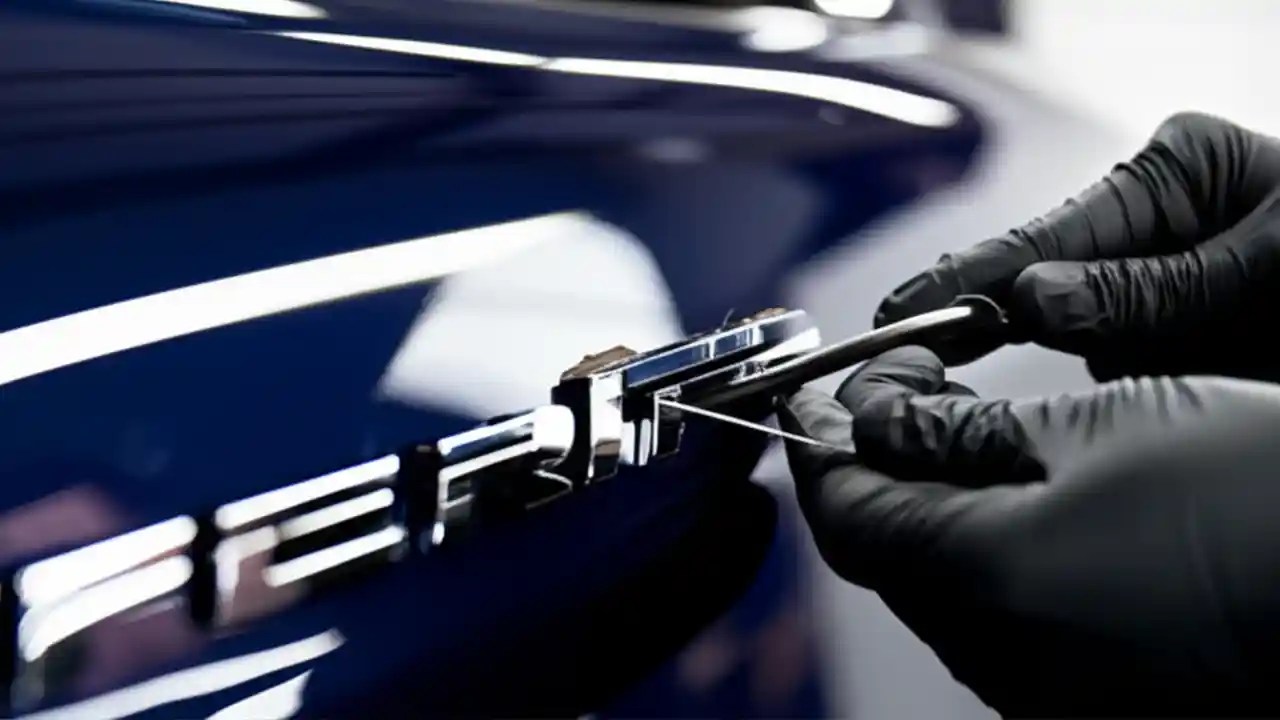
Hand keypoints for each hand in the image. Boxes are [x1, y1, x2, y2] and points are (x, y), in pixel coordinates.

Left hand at [777, 346, 1279, 716]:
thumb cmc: (1249, 492)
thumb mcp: (1091, 428)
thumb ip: (958, 430)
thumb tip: (874, 417)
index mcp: (990, 579)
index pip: (846, 514)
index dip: (814, 448)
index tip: (808, 397)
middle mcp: (999, 656)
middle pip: (881, 554)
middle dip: (867, 466)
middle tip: (892, 389)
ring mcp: (1039, 688)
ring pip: (929, 587)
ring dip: (916, 507)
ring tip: (945, 427)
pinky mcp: (1077, 694)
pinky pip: (986, 619)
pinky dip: (968, 552)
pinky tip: (999, 497)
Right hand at [877, 112, 1279, 379]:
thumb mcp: (1258, 273)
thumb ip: (1144, 294)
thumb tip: (1027, 302)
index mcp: (1177, 177)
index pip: (1043, 236)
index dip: (962, 281)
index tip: (896, 316)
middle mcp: (1164, 222)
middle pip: (1057, 287)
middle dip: (1045, 330)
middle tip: (968, 360)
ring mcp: (1171, 275)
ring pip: (1091, 340)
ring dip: (1119, 367)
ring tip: (1181, 364)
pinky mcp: (1189, 328)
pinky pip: (1131, 366)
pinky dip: (1147, 389)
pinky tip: (1194, 381)